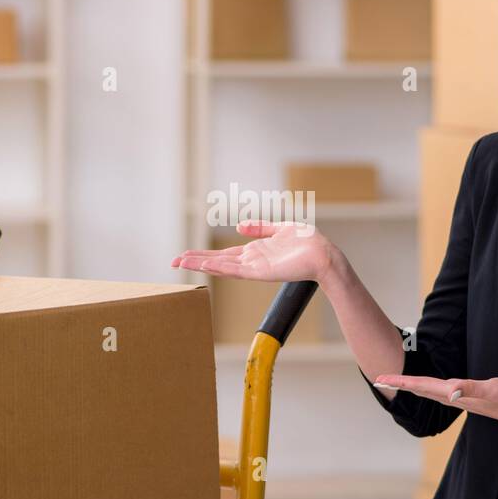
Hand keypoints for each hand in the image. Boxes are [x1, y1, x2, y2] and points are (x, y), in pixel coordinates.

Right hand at [171, 220, 338, 284]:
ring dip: (201, 264)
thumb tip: (239, 226)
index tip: (185, 255)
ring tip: (181, 262)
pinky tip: (206, 265)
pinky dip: (221, 267)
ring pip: (222, 267)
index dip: (204, 255)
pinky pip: (237, 269)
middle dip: (195, 261)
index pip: (224, 255)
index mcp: (255, 253)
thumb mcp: (280, 228)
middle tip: (173, 261)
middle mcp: (251, 262)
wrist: (323, 255)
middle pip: (217, 262)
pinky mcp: (262, 272)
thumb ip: (260, 227)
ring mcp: (255, 268)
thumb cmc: (307, 243)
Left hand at [372, 374, 497, 431]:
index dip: (399, 382)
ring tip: (394, 382)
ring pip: (426, 391)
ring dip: (408, 386)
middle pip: (418, 389)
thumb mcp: (492, 388)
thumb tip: (450, 391)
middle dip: (397, 384)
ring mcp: (458, 398)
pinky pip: (437, 391)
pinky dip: (424, 387)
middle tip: (377, 379)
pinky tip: (424, 387)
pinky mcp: (465, 397)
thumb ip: (470, 389)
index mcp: (453, 394)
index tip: (379, 378)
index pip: (420, 386)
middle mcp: (451, 398)